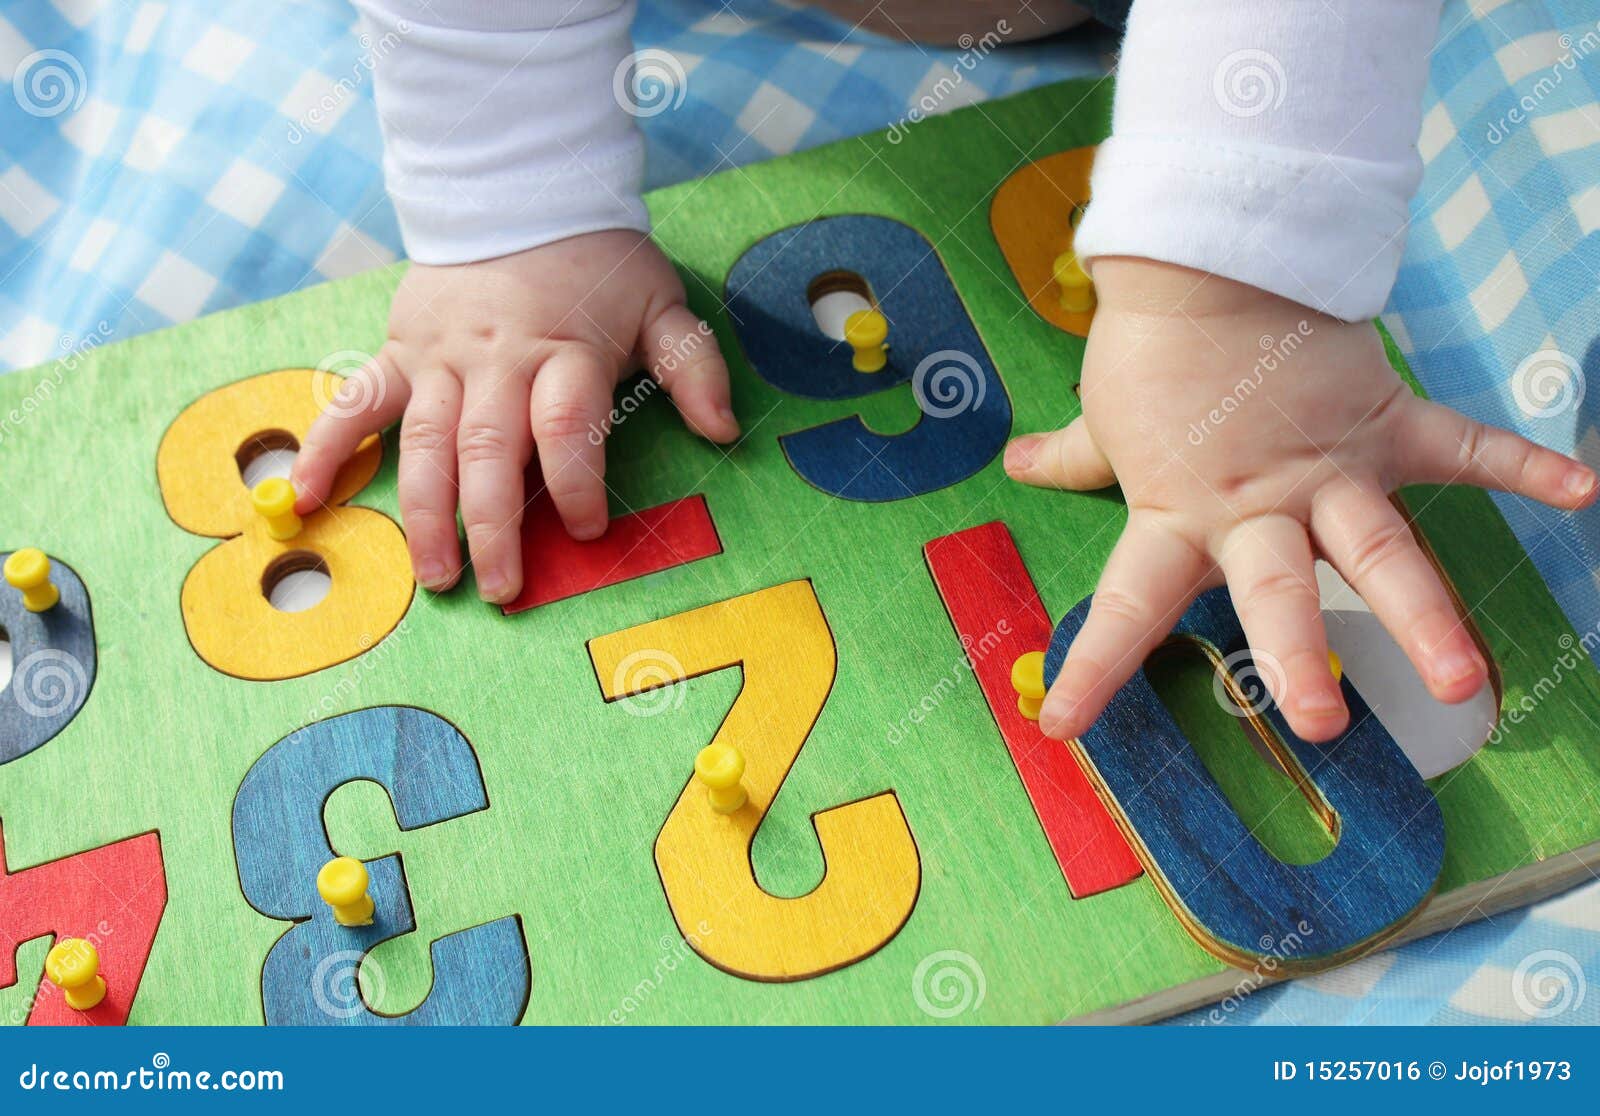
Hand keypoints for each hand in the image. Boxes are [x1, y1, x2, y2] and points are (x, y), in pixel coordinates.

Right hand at [291, 230, 739, 602]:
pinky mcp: (400, 352)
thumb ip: (693, 365)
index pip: (567, 428)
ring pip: (425, 443)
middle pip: (490, 452)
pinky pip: (356, 402)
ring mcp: (441, 358)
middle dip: (494, 527)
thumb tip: (723, 430)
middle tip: (501, 590)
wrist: (519, 193)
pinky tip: (307, 498)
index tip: (586, 533)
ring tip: (436, 578)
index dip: (577, 484)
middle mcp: (498, 361)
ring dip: (425, 514)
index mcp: (566, 351)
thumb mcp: (660, 302)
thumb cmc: (598, 263)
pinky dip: (328, 448)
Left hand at [1005, 258, 1596, 742]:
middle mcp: (1256, 506)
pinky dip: (1521, 463)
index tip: (1060, 728)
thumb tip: (1016, 462)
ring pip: (1376, 547)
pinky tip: (1580, 493)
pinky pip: (1462, 446)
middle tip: (1317, 726)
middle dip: (1298, 657)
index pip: (1128, 604)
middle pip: (1276, 590)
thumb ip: (1071, 455)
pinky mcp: (1382, 422)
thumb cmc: (1151, 346)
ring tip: (1460, 679)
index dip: (1093, 668)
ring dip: (1419, 612)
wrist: (1208, 257)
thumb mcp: (1104, 415)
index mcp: (1177, 513)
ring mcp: (1327, 468)